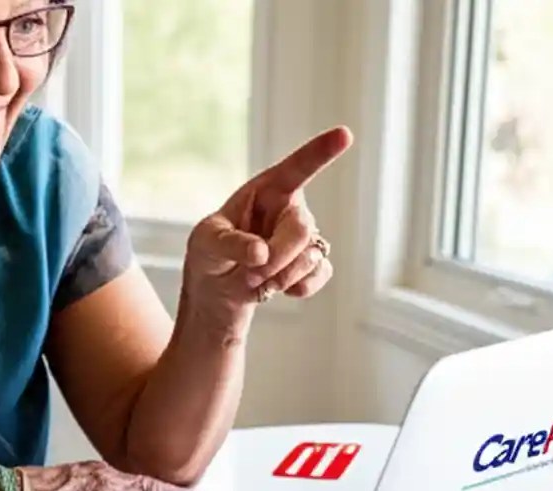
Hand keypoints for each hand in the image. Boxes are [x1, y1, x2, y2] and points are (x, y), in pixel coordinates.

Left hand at [182, 126, 353, 331]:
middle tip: (251, 272)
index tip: (345, 134)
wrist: (216, 295)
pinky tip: (282, 289)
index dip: (320, 152)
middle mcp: (288, 209)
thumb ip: (231, 243)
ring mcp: (302, 238)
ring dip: (283, 275)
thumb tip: (262, 253)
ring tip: (254, 281)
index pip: (296, 168)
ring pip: (312, 254)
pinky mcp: (310, 264)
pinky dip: (300, 286)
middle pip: (302, 228)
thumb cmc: (209, 257)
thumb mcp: (206, 244)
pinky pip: (321, 272)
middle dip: (278, 255)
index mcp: (266, 190)